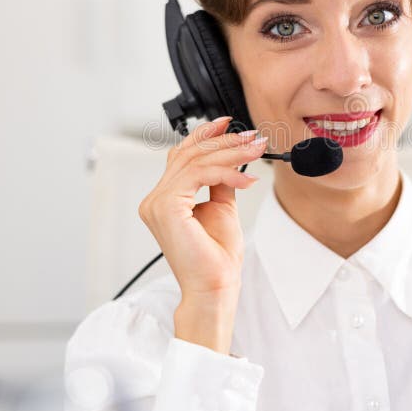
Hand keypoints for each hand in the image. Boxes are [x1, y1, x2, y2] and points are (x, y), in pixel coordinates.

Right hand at [138, 116, 266, 297]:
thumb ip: (219, 183)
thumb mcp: (221, 208)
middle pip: (189, 153)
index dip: (204, 135)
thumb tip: (230, 161)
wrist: (215, 287)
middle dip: (225, 141)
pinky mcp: (166, 207)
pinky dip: (226, 172)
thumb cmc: (216, 258)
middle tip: (253, 138)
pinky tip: (246, 178)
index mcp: (165, 199)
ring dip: (230, 153)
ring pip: (195, 161)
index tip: (229, 123)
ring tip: (256, 151)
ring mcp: (157, 203)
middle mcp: (155, 199)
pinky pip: (198, 175)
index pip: (180, 155)